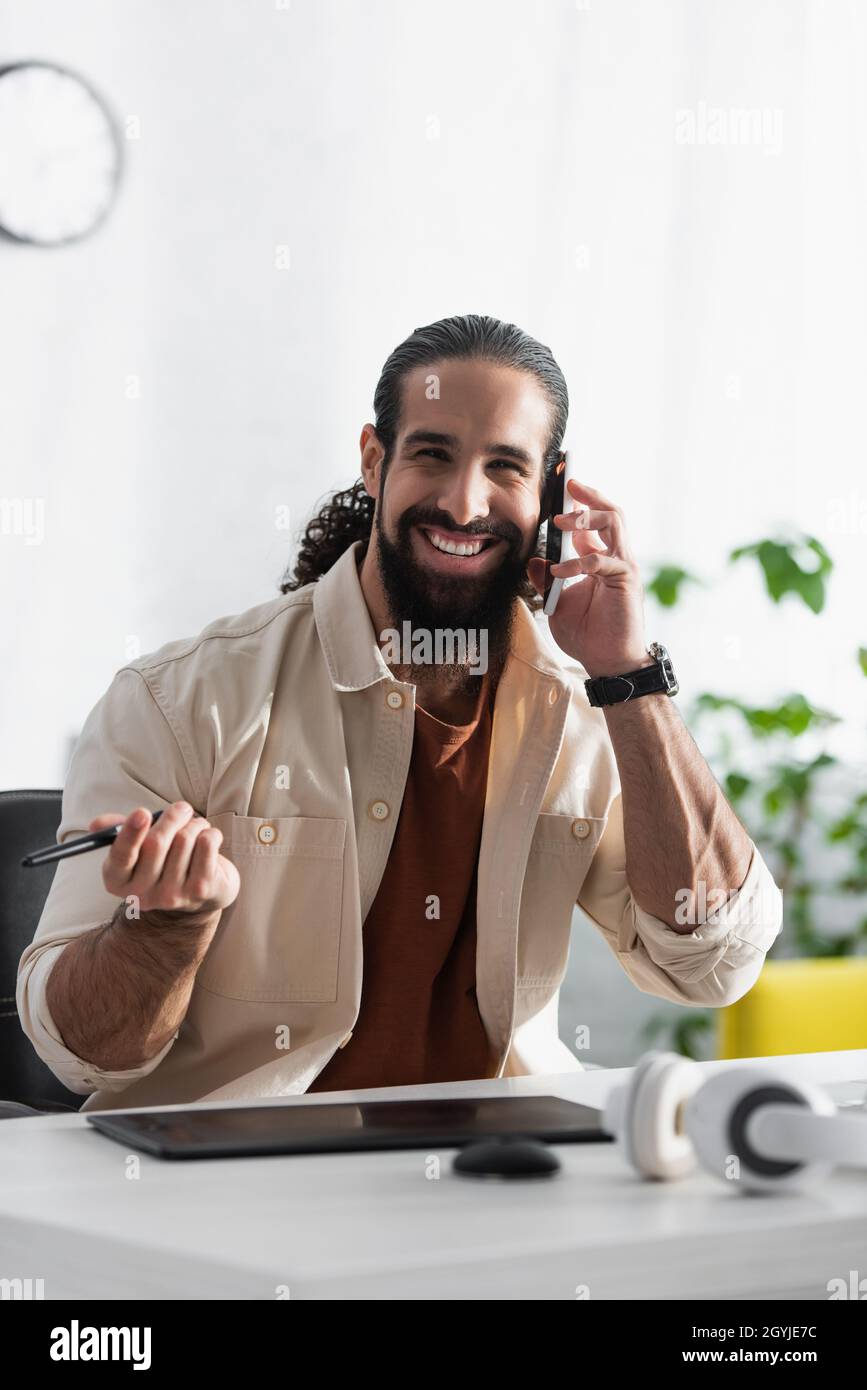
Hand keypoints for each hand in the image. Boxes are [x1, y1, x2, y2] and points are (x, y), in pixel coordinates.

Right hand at [90, 801, 239, 918]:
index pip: (120, 856)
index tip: (142, 812)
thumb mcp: (138, 848)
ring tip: (196, 828)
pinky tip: (209, 838)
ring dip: (195, 824)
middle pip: (156, 842)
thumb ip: (119, 832)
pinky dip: (211, 833)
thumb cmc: (164, 861)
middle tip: (182, 808)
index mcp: (118, 880)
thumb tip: (96, 824)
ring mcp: (171, 896)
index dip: (130, 833)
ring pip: (184, 839)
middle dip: (172, 816)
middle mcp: (141, 893)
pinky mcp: (200, 891)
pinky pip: (206, 845)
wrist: (200, 892)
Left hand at [527, 478, 649, 677]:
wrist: (607, 662)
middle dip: (589, 495)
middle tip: (569, 484)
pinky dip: (578, 562)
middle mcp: (614, 557)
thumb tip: (534, 560)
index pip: (593, 522)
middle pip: (610, 512)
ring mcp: (623, 566)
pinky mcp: (626, 580)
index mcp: (599, 560)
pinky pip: (602, 561)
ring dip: (587, 516)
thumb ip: (546, 580)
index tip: (562, 484)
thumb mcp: (557, 604)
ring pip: (614, 523)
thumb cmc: (587, 635)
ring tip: (562, 520)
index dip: (579, 502)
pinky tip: (559, 571)